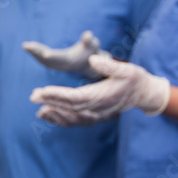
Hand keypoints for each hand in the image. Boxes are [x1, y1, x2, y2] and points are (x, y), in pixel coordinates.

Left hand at [23, 30, 104, 76]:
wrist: (89, 64)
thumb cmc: (91, 51)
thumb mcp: (93, 45)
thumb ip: (89, 40)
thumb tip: (88, 34)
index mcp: (70, 60)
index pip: (60, 58)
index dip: (53, 56)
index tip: (45, 53)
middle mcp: (62, 64)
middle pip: (48, 59)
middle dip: (37, 52)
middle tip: (26, 46)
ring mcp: (57, 65)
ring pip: (43, 60)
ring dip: (34, 53)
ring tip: (25, 46)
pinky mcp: (53, 64)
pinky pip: (42, 59)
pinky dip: (35, 54)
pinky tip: (27, 48)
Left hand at [30, 54, 170, 116]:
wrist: (145, 94)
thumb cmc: (136, 79)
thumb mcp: (128, 69)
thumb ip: (110, 66)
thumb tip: (93, 60)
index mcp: (102, 96)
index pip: (75, 97)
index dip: (57, 95)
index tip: (42, 91)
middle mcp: (97, 107)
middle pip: (69, 106)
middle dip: (50, 101)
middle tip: (33, 96)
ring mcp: (96, 112)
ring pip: (70, 114)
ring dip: (53, 110)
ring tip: (37, 104)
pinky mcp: (95, 112)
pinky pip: (75, 118)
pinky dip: (61, 117)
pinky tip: (48, 112)